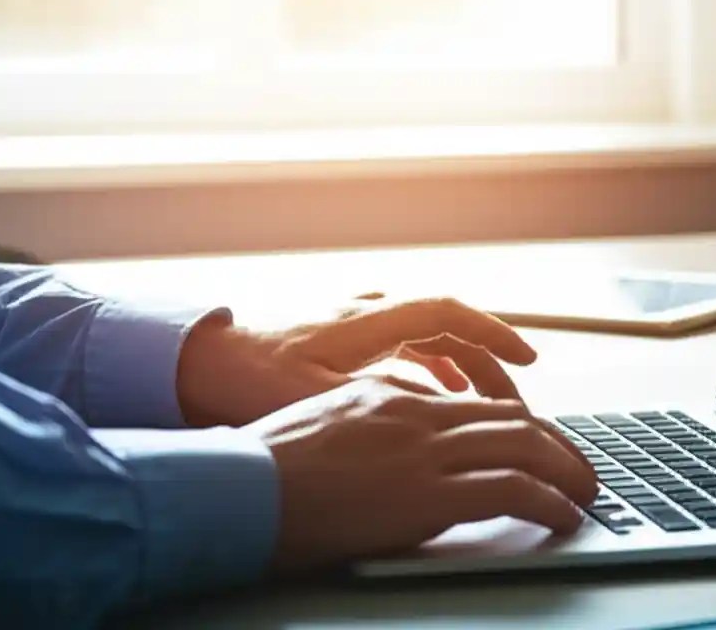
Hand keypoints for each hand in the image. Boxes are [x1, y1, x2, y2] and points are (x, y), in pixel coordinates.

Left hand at [177, 297, 537, 426]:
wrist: (190, 365)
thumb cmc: (244, 382)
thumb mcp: (316, 397)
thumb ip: (381, 396)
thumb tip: (438, 405)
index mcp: (364, 321)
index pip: (447, 312)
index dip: (493, 334)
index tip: (525, 359)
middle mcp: (362, 310)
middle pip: (443, 323)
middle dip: (486, 354)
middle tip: (515, 388)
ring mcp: (350, 319)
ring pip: (423, 332)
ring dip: (459, 360)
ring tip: (482, 395)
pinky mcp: (336, 335)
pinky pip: (400, 341)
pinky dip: (429, 362)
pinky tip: (433, 388)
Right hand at [244, 377, 598, 571]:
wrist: (235, 491)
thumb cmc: (264, 470)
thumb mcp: (326, 426)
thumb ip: (373, 425)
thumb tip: (400, 449)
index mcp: (394, 398)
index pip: (480, 404)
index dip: (522, 426)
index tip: (541, 446)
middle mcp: (418, 414)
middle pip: (514, 419)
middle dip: (558, 446)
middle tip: (580, 470)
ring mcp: (425, 451)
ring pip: (525, 445)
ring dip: (567, 471)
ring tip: (586, 494)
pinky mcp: (428, 493)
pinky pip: (512, 489)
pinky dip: (550, 501)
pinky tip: (564, 517)